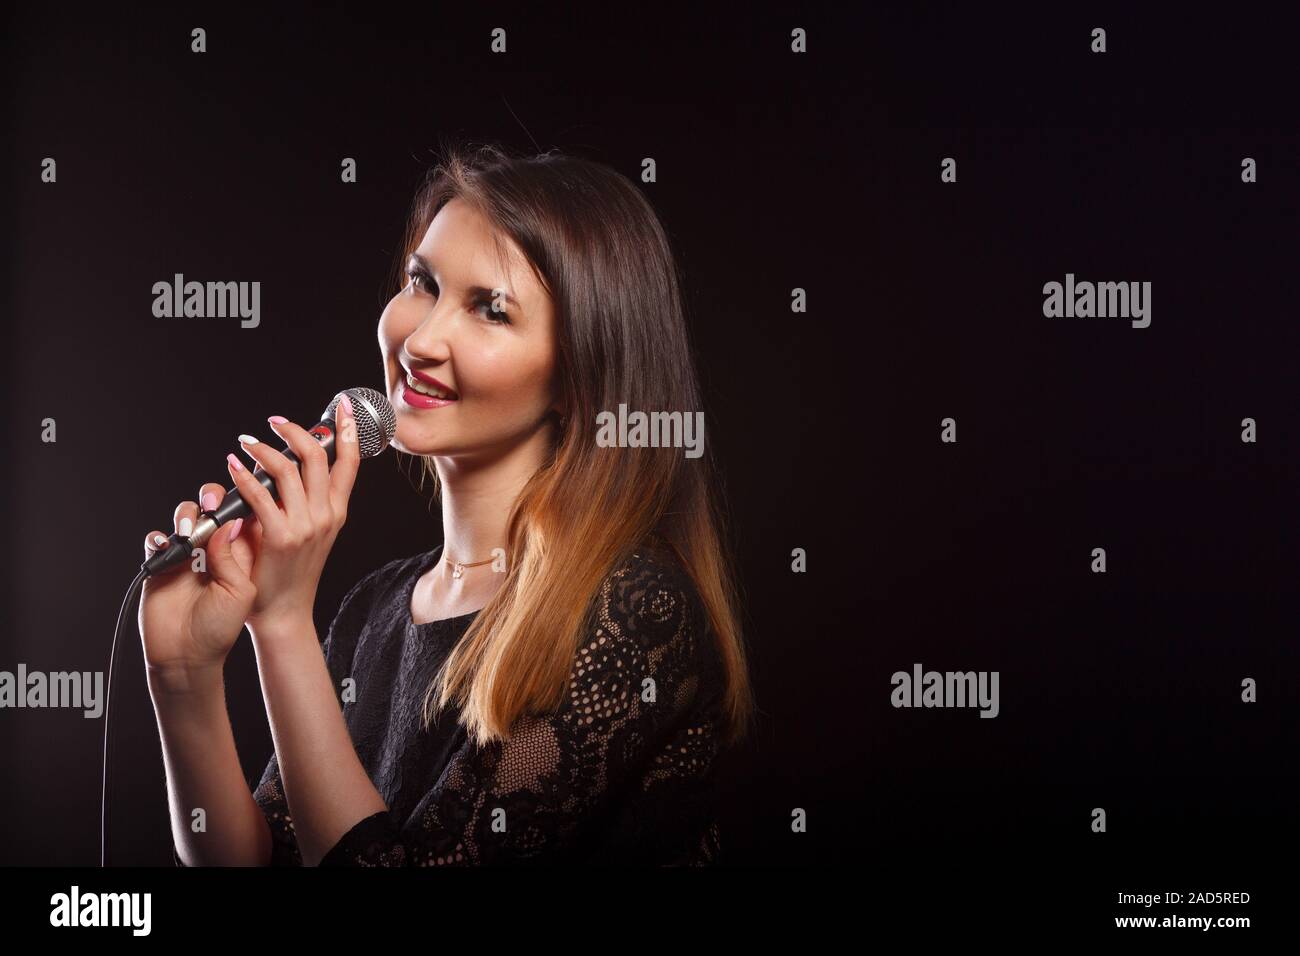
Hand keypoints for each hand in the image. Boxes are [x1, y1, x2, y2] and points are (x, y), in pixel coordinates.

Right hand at [138, 496, 254, 682]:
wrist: (186, 657)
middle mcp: (211, 550)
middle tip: (211, 504)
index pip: (238, 517)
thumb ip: (232, 558)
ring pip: (183, 518)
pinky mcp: (160, 565)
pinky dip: (159, 538)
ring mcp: (184, 556)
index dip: (239, 503)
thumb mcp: (237, 592)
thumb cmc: (219, 629)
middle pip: (209, 509)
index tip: (241, 495)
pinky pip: (156, 541)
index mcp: (236, 554)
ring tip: (188, 533)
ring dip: (185, 517)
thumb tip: (228, 523)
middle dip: (210, 499)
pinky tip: (167, 546)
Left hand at [226, 393, 359, 632]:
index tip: (342, 407)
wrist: (284, 612)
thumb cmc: (291, 573)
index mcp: (337, 513)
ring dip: (264, 448)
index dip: (347, 430)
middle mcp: (326, 516)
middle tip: (275, 423)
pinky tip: (233, 466)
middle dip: (296, 430)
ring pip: (289, 469)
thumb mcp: (312, 534)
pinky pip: (261, 494)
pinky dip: (245, 475)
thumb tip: (288, 469)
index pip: (350, 463)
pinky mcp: (280, 536)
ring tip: (246, 443)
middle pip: (319, 456)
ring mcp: (305, 526)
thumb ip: (306, 502)